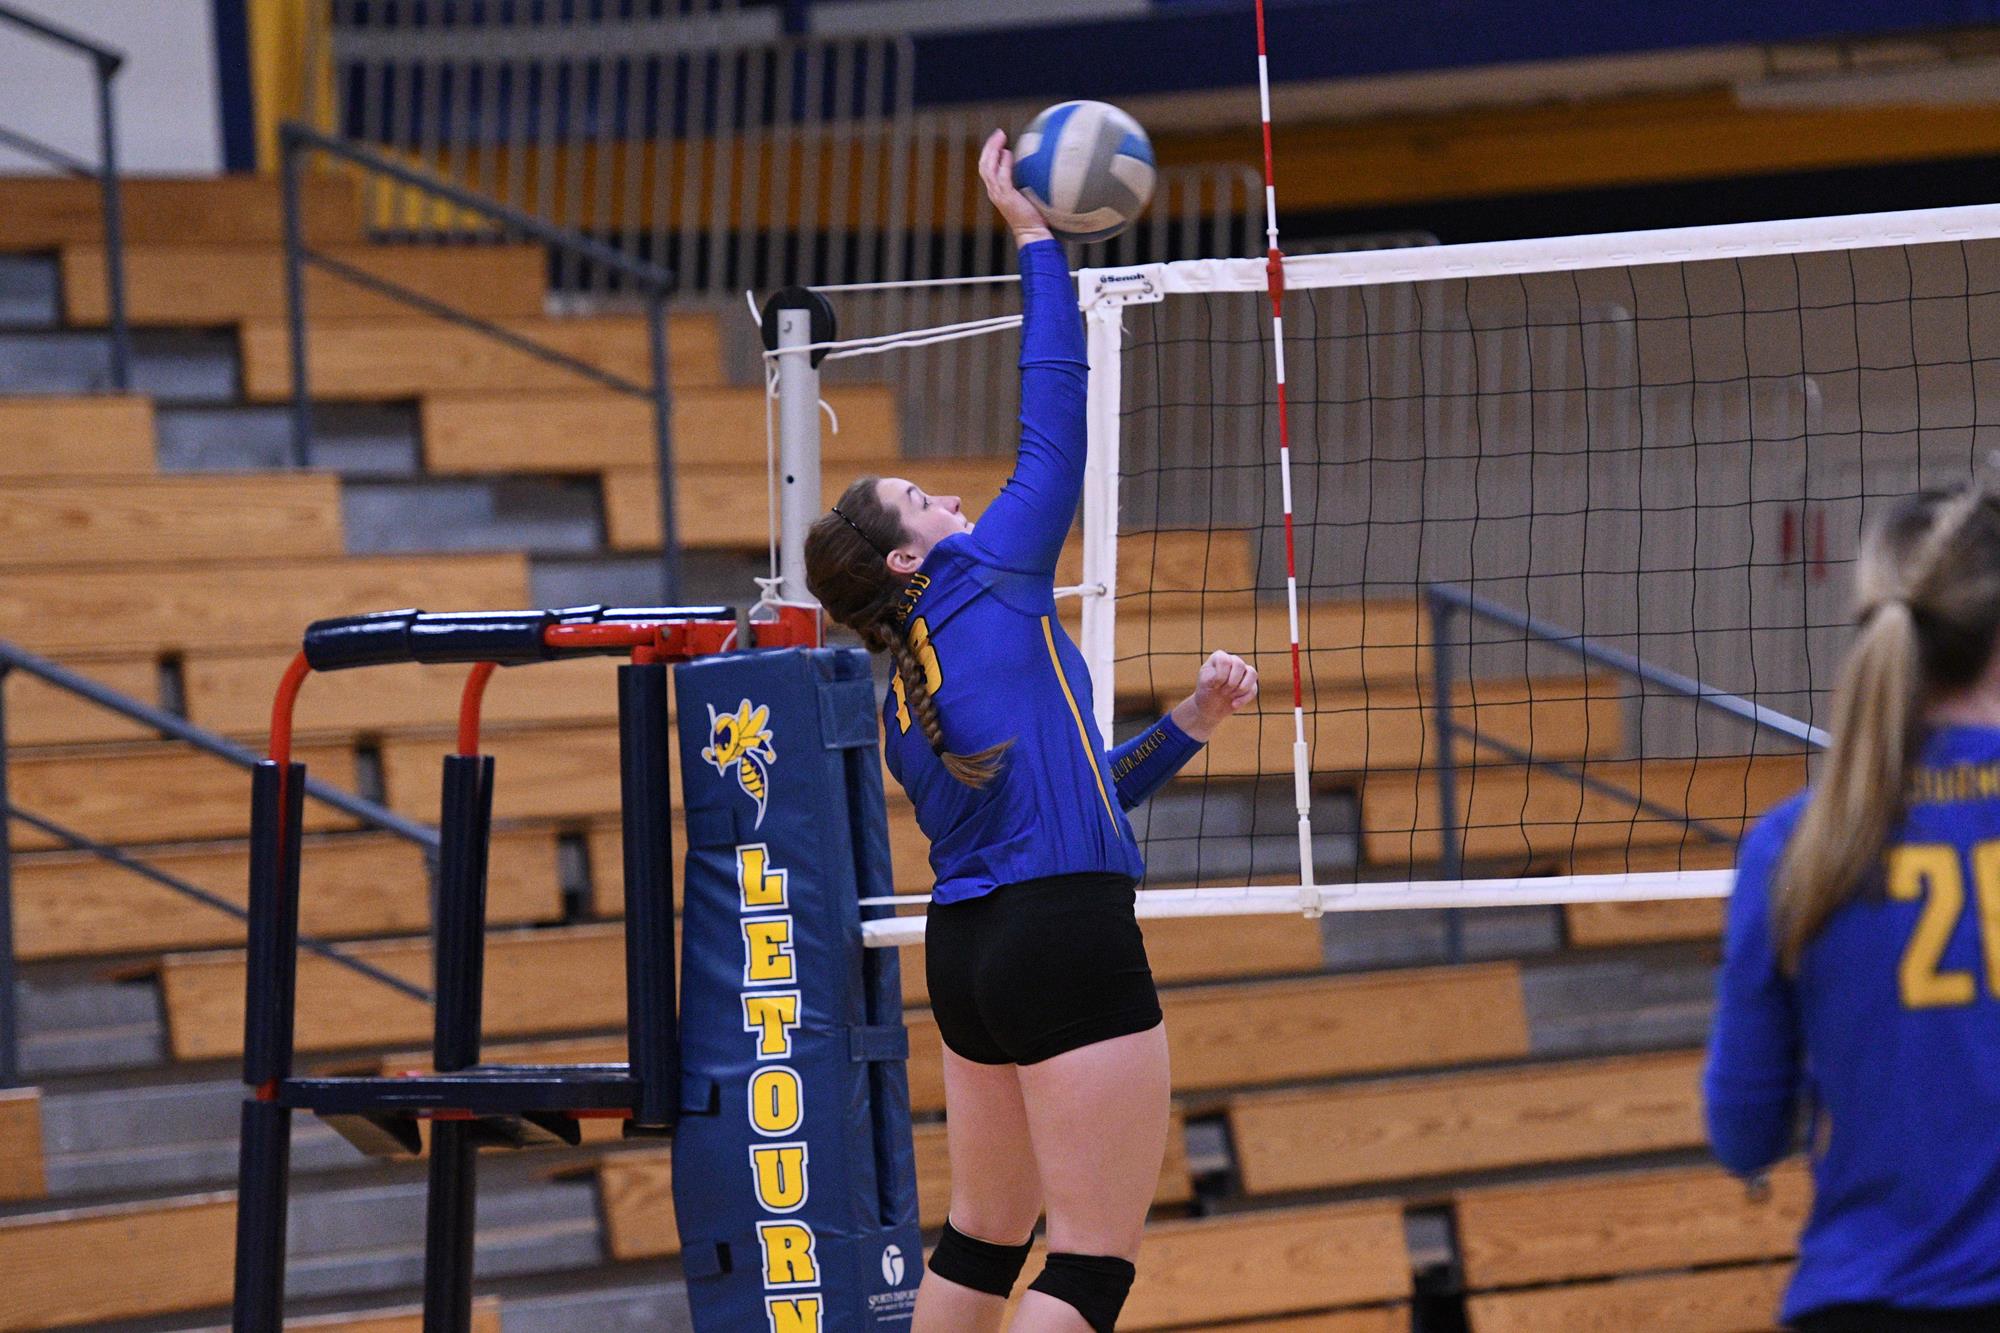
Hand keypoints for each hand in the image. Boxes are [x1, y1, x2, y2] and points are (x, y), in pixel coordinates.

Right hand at [977, 128, 1054, 246]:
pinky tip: (1009, 153)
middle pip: (984, 164)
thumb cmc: (1035, 218)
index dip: (991, 153)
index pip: (988, 169)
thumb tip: (1041, 166)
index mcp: (997, 191)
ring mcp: (998, 194)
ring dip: (992, 150)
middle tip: (998, 134)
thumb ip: (1030, 182)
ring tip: (999, 137)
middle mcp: (994, 191)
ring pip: (988, 167)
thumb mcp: (1030, 196)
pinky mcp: (1005, 196)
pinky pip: (1001, 176)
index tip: (1000, 141)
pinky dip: (1003, 163)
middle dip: (989, 147)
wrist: (1033, 234)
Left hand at [1171, 650, 1258, 742]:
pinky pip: (1254, 689)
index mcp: (1219, 657)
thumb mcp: (1204, 683)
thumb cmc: (1205, 692)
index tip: (1215, 686)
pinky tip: (1234, 704)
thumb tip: (1226, 673)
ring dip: (1241, 688)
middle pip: (1239, 664)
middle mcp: (1233, 660)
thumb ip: (1214, 675)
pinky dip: (1244, 698)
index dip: (1221, 676)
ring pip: (1252, 673)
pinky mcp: (1250, 684)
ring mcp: (1244, 671)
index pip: (1225, 661)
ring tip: (1230, 696)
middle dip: (1231, 682)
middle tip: (1222, 692)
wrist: (1210, 706)